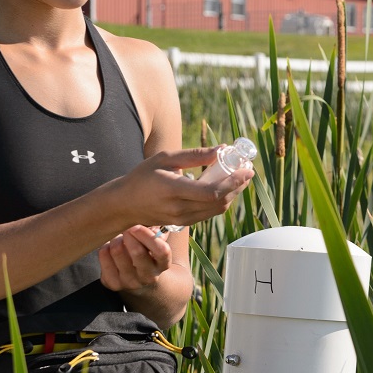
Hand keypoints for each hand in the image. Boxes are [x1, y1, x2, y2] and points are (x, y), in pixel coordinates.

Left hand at [98, 224, 173, 292]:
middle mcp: (148, 277)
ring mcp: (130, 282)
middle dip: (129, 234)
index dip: (149, 236)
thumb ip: (157, 232)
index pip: (161, 251)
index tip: (137, 226)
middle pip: (137, 252)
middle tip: (126, 228)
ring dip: (116, 239)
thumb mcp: (156, 242)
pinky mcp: (113, 283)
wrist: (136, 277)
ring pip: (117, 251)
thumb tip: (152, 226)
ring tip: (119, 238)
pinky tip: (110, 249)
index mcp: (163, 264)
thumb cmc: (147, 251)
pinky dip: (105, 247)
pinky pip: (104, 256)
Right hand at [116, 148, 255, 228]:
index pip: (212, 192)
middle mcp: (180, 208)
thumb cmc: (143, 176)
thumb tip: (222, 150)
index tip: (247, 169)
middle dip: (238, 186)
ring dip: (233, 194)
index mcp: (174, 190)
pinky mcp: (184, 223)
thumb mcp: (165, 159)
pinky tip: (225, 187)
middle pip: (220, 202)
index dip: (234, 182)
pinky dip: (222, 201)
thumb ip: (194, 155)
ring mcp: (182, 219)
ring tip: (240, 177)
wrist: (125, 204)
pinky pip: (209, 213)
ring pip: (217, 210)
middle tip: (247, 171)